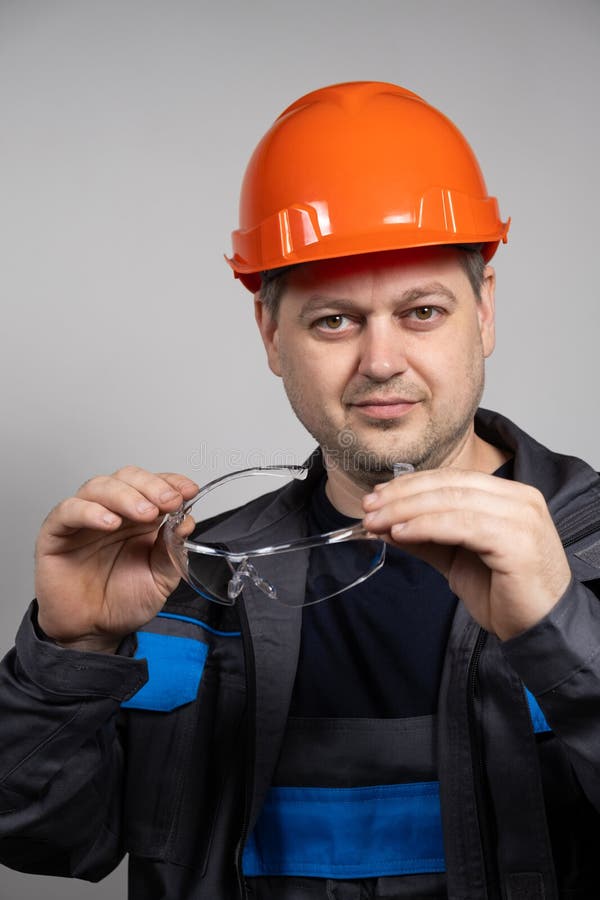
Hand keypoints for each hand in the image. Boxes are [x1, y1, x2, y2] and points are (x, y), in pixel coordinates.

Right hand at [35, 467, 198, 651]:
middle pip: (128, 478)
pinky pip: (68, 510)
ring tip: (144, 514)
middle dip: (152, 486)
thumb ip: (172, 551)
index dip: (171, 482)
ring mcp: (84, 520)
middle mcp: (113, 512)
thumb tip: (186, 521)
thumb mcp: (160, 580)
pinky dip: (89, 511)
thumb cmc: (122, 602)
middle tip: (169, 501)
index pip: (154, 485)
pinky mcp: (56, 533)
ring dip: (125, 495)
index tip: (188, 490)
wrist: (92, 632)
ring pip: (99, 487)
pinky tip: (109, 522)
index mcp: (139, 519)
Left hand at [362, 468, 571, 639]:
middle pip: (449, 485)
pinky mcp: (517, 541)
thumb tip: (385, 523)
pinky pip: (462, 525)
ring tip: (377, 522)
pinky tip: (401, 533)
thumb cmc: (504, 593)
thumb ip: (426, 537)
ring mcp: (521, 517)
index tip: (377, 497)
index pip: (452, 478)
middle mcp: (520, 499)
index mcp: (510, 496)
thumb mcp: (456, 558)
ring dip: (406, 510)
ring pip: (452, 500)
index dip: (410, 485)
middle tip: (369, 509)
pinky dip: (426, 526)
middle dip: (402, 495)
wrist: (539, 630)